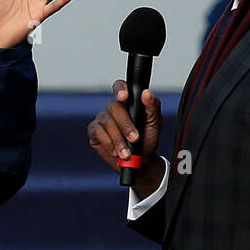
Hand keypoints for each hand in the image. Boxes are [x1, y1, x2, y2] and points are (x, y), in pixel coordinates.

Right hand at [88, 81, 163, 196]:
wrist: (141, 161)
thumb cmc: (147, 140)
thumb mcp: (154, 124)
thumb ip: (152, 107)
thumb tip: (146, 93)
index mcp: (128, 102)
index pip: (120, 87)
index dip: (120, 89)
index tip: (124, 97)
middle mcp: (114, 109)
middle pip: (113, 107)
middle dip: (125, 125)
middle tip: (134, 138)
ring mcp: (102, 119)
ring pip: (106, 122)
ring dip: (118, 139)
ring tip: (127, 152)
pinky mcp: (94, 132)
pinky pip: (97, 132)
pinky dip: (108, 143)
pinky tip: (115, 151)